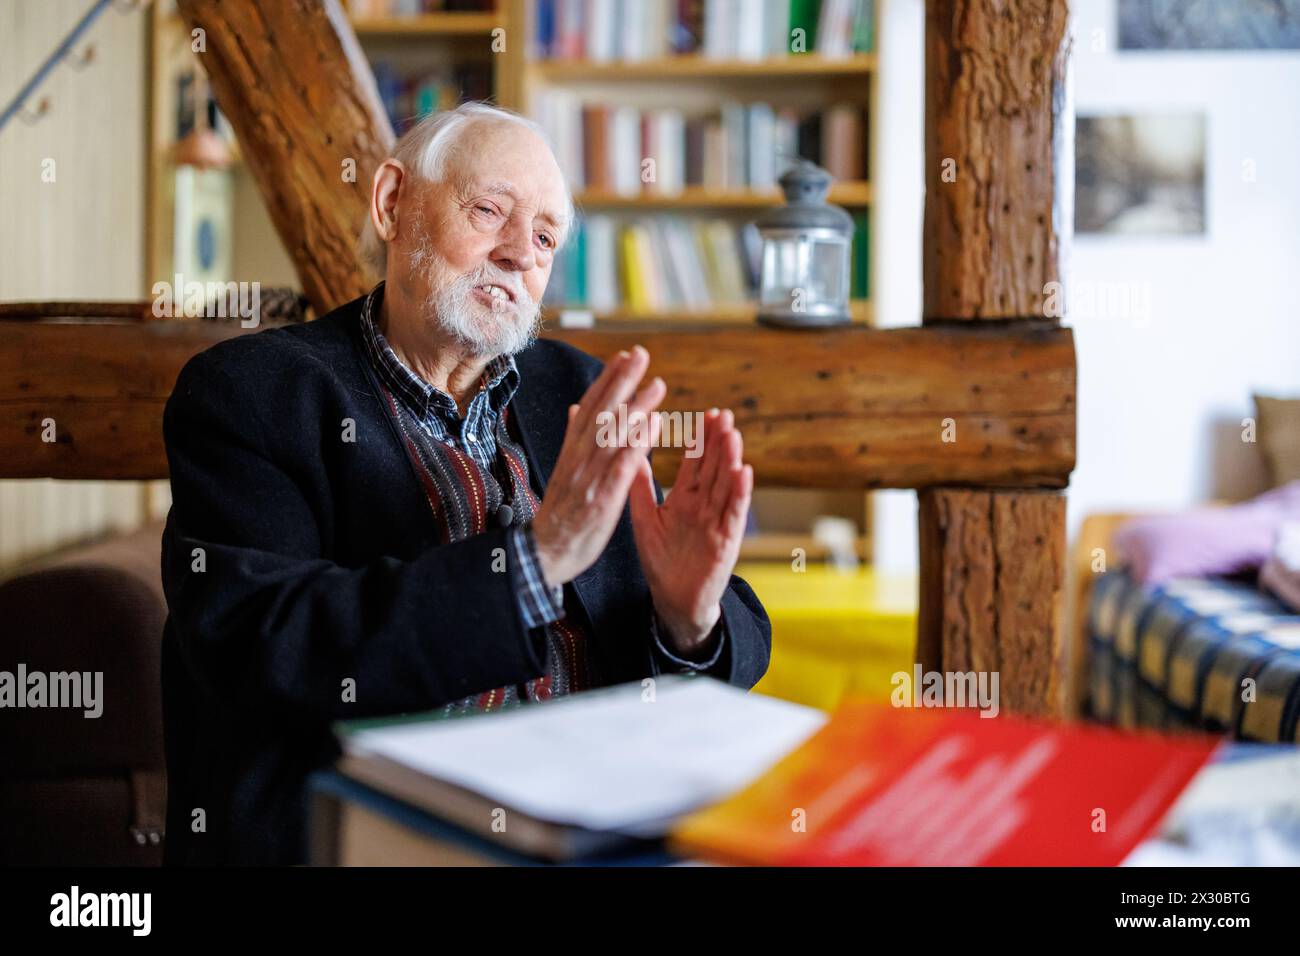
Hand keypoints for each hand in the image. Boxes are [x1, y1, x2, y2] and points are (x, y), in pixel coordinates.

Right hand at [532, 346, 664, 586]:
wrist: (545, 553)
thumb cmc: (560, 514)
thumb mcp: (563, 470)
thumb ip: (573, 437)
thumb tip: (577, 406)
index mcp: (572, 451)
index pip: (590, 407)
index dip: (608, 380)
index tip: (625, 357)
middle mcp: (580, 459)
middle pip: (602, 413)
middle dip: (622, 382)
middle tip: (642, 355)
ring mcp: (590, 478)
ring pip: (614, 436)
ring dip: (636, 407)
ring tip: (658, 385)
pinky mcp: (602, 499)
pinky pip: (622, 468)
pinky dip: (637, 444)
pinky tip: (653, 425)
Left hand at [629, 408, 752, 657]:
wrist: (673, 599)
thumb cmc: (661, 561)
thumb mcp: (645, 520)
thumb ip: (640, 489)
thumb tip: (631, 455)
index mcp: (685, 499)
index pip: (696, 463)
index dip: (702, 440)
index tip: (708, 414)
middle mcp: (704, 507)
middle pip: (714, 468)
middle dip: (719, 442)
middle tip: (725, 414)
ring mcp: (716, 523)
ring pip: (725, 486)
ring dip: (731, 460)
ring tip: (733, 434)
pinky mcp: (725, 542)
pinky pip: (733, 514)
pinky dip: (740, 494)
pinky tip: (745, 472)